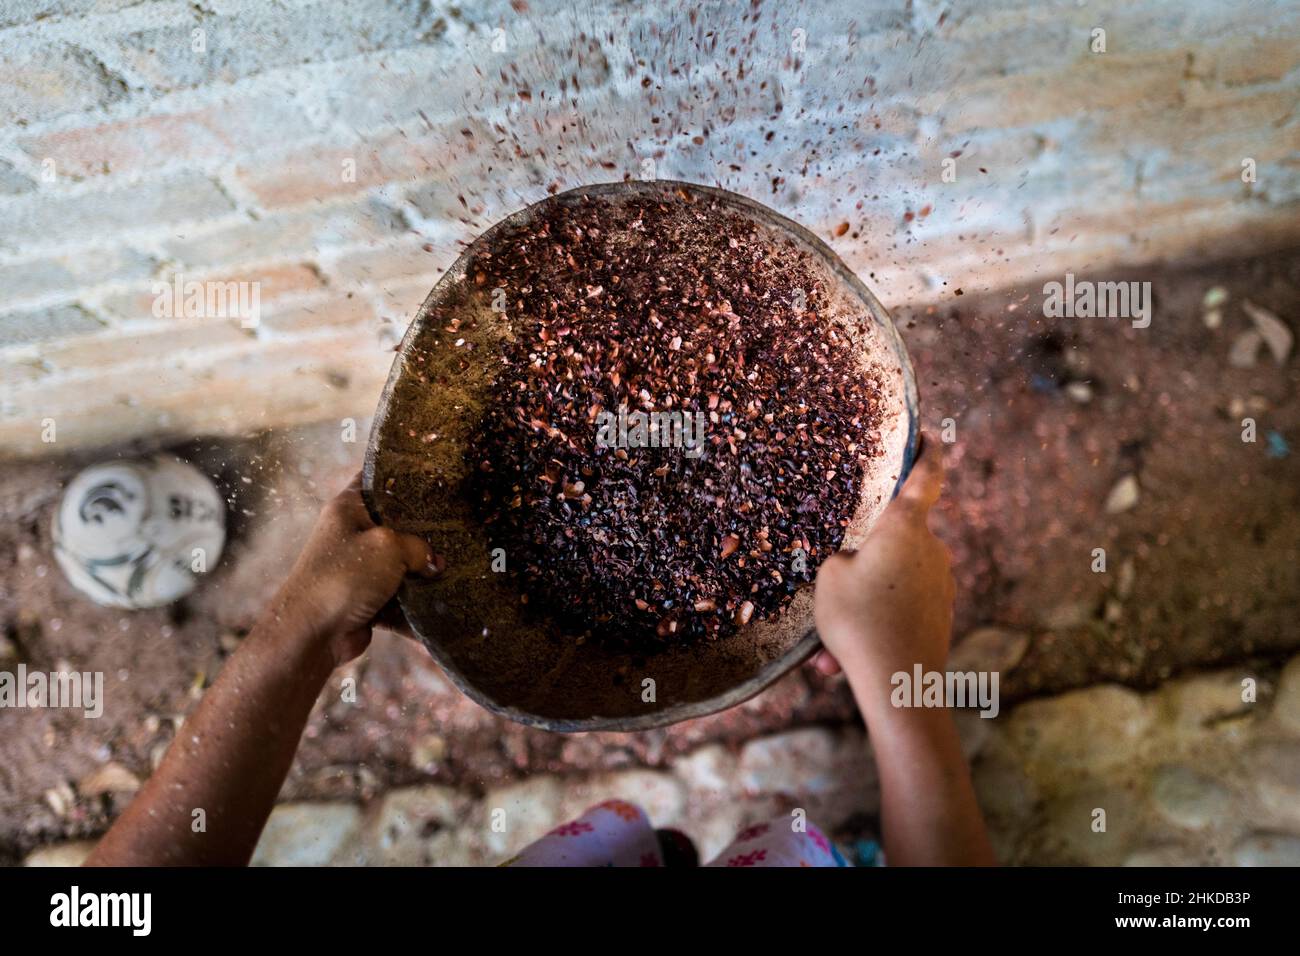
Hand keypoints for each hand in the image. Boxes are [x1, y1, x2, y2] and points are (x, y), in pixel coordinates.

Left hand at [268, 474, 443, 665]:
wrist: (312, 634)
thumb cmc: (343, 577)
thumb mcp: (389, 546)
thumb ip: (419, 547)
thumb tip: (435, 562)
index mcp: (349, 508)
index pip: (377, 477)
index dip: (404, 473)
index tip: (436, 475)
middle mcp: (352, 534)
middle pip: (397, 523)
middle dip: (425, 529)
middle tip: (457, 525)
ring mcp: (358, 567)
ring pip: (402, 561)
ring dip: (424, 569)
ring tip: (456, 565)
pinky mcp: (367, 598)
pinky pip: (400, 595)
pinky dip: (417, 601)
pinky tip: (443, 601)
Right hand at [812, 440, 953, 687]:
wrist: (899, 683)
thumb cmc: (859, 620)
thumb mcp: (829, 577)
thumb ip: (842, 558)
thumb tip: (858, 565)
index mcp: (905, 527)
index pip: (925, 477)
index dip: (927, 452)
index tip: (930, 435)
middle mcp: (931, 549)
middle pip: (895, 542)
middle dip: (862, 566)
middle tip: (832, 595)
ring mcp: (941, 583)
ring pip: (892, 584)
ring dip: (862, 605)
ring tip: (831, 646)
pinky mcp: (941, 614)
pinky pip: (901, 609)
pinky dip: (876, 625)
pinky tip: (847, 661)